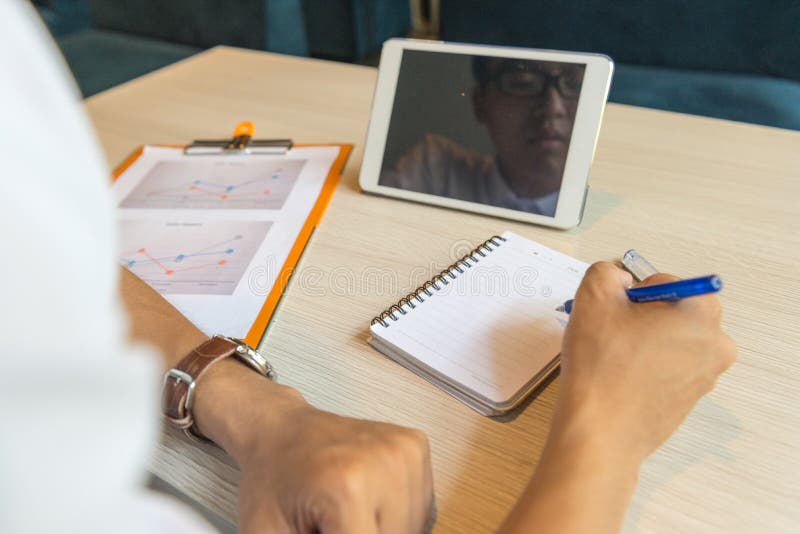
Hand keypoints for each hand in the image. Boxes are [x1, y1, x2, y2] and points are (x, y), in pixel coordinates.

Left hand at [235, 404, 433, 533]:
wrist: (280, 430)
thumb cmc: (271, 484)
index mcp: (346, 486)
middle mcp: (385, 462)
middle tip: (329, 527)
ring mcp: (405, 451)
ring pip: (412, 533)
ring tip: (345, 519)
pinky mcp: (416, 446)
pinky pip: (420, 509)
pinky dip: (395, 519)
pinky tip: (366, 504)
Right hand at [557, 262, 736, 461]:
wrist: (600, 431)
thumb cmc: (601, 364)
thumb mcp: (593, 298)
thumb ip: (606, 273)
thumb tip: (618, 280)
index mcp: (702, 314)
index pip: (664, 283)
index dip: (633, 295)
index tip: (616, 314)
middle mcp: (716, 345)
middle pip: (672, 312)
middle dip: (641, 317)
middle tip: (611, 334)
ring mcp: (705, 377)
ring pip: (668, 341)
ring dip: (642, 342)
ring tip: (613, 359)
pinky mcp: (689, 401)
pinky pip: (667, 369)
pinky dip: (645, 367)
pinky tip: (620, 379)